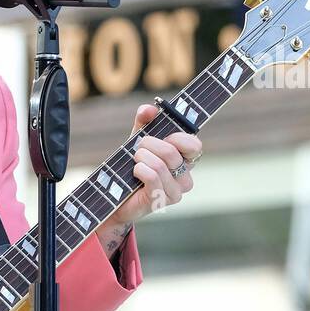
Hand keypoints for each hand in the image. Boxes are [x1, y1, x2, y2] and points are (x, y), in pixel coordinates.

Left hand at [110, 103, 202, 227]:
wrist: (115, 196)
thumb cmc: (131, 167)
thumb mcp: (137, 140)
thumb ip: (144, 122)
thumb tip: (150, 109)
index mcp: (185, 160)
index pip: (194, 145)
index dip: (177, 137)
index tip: (162, 136)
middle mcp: (185, 177)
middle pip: (172, 152)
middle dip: (149, 144)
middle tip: (138, 148)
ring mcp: (175, 191)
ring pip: (160, 165)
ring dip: (141, 158)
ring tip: (135, 161)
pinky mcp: (162, 201)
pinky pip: (153, 177)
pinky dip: (140, 170)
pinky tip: (135, 172)